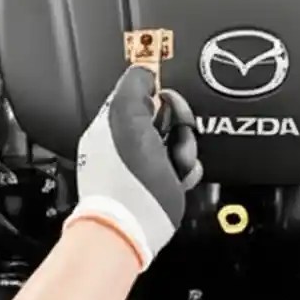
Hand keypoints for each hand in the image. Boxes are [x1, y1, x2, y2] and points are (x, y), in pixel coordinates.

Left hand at [65, 66, 201, 270]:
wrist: (131, 227)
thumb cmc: (125, 179)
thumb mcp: (126, 117)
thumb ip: (134, 86)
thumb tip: (146, 72)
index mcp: (112, 123)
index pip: (143, 92)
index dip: (160, 94)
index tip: (166, 102)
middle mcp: (126, 141)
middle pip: (168, 116)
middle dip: (179, 125)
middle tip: (172, 137)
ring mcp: (143, 163)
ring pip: (180, 141)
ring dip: (185, 149)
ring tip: (174, 163)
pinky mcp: (161, 183)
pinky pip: (185, 165)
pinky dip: (187, 170)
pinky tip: (177, 177)